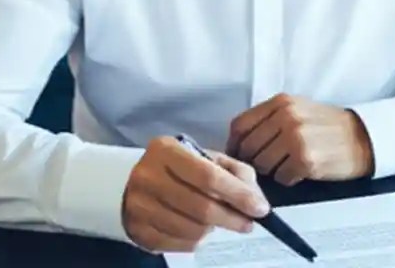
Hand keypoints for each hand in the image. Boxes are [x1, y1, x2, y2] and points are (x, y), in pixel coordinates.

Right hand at [121, 137, 269, 252]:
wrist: (134, 183)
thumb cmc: (179, 169)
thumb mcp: (206, 158)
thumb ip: (235, 172)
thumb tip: (256, 200)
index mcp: (166, 150)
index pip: (208, 176)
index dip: (238, 195)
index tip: (260, 209)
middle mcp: (148, 177)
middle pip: (201, 207)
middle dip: (232, 218)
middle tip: (248, 224)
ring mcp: (139, 206)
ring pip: (192, 229)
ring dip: (214, 229)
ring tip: (219, 222)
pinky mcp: (138, 231)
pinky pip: (180, 244)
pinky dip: (198, 240)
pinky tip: (200, 229)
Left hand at [226, 93, 374, 184]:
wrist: (363, 139)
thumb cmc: (330, 127)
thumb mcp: (299, 110)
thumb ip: (270, 119)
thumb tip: (239, 141)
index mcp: (282, 102)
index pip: (240, 125)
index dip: (235, 144)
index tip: (238, 154)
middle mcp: (286, 117)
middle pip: (248, 148)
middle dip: (254, 161)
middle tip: (269, 165)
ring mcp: (295, 138)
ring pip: (262, 165)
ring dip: (272, 171)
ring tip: (288, 166)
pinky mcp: (305, 160)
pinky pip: (281, 178)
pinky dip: (288, 179)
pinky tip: (300, 172)